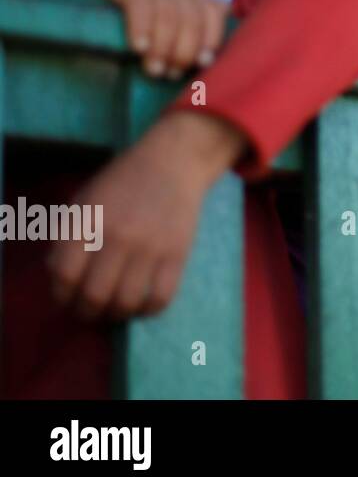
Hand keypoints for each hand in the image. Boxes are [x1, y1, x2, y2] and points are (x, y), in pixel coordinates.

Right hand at [43, 0, 228, 77]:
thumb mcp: (160, 5)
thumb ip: (183, 23)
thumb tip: (205, 58)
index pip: (213, 13)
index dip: (211, 39)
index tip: (202, 64)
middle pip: (191, 19)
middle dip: (184, 51)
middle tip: (170, 74)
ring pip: (168, 14)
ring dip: (163, 47)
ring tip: (154, 70)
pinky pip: (140, 4)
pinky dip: (142, 28)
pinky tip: (138, 48)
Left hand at [47, 111, 243, 319]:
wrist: (174, 161)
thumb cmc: (124, 180)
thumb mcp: (85, 200)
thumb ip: (68, 236)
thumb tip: (59, 277)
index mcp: (88, 221)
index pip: (64, 275)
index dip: (61, 295)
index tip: (66, 298)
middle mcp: (117, 236)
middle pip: (93, 295)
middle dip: (86, 312)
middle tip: (89, 311)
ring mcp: (149, 247)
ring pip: (126, 302)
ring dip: (115, 315)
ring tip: (114, 310)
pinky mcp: (177, 253)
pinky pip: (160, 297)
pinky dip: (147, 310)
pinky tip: (142, 304)